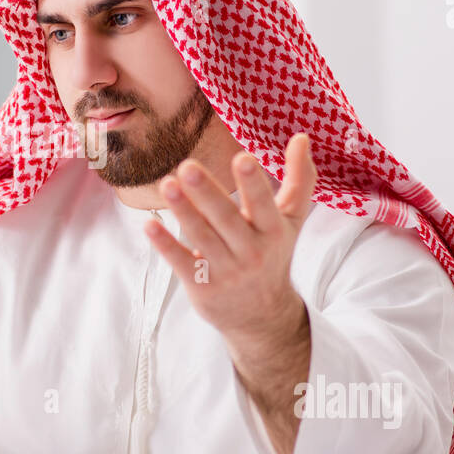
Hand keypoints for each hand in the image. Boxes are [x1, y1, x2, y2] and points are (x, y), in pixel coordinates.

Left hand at [143, 133, 317, 378]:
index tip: (242, 157)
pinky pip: (182, 262)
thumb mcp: (291, 221)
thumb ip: (300, 179)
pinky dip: (166, 244)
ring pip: (202, 237)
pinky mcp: (202, 286)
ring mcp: (226, 271)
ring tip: (166, 184)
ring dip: (183, 211)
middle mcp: (251, 252)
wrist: (263, 318)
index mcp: (273, 231)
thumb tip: (302, 136)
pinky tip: (150, 224)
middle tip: (187, 166)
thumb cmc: (273, 256)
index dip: (254, 183)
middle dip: (207, 193)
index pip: (264, 204)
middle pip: (226, 219)